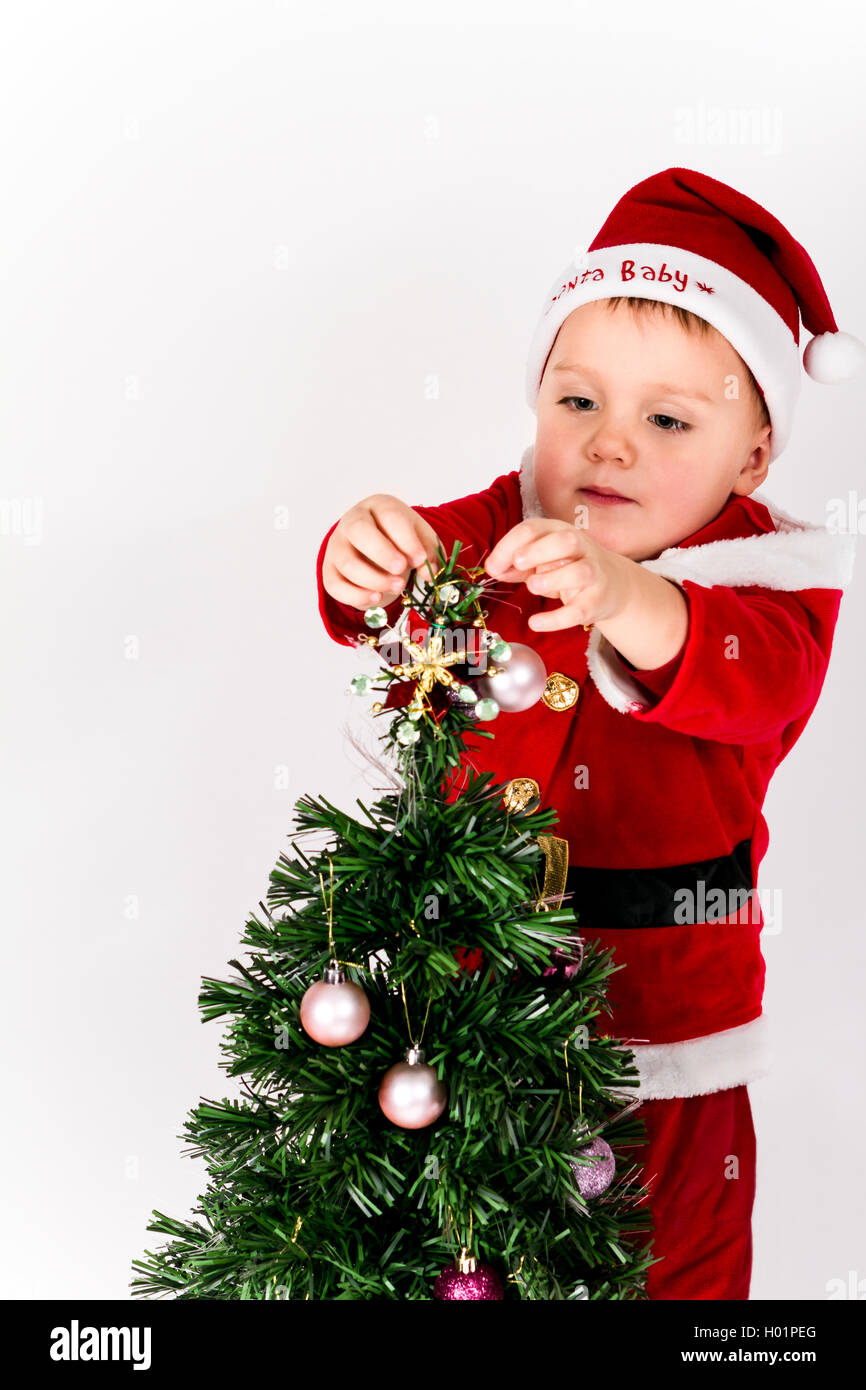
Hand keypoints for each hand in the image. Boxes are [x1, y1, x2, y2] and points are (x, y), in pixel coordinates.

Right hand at [322, 494, 442, 610]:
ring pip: (347, 562)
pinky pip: (335, 585)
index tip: (420, 559)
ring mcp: (337, 545)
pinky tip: (376, 598)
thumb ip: (429, 552)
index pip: (389, 516)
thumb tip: (429, 571)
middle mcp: (352, 521)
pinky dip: (356, 596)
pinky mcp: (329, 570)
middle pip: (359, 531)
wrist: (377, 546)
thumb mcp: (420, 538)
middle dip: (382, 553)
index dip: (405, 539)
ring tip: (397, 587)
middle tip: (401, 570)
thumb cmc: (400, 538)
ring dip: (374, 579)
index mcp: (379, 506)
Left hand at [485, 518, 633, 631]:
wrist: (612, 584)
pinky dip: (556, 619)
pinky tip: (536, 622)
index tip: (493, 566)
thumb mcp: (541, 561)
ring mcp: (592, 573)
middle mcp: (579, 548)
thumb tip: (493, 569)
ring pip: (579, 572)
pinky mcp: (597, 600)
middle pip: (565, 541)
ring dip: (553, 578)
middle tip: (518, 564)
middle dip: (538, 551)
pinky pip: (579, 610)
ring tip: (532, 586)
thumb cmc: (567, 568)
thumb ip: (516, 565)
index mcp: (558, 532)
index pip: (533, 529)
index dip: (509, 546)